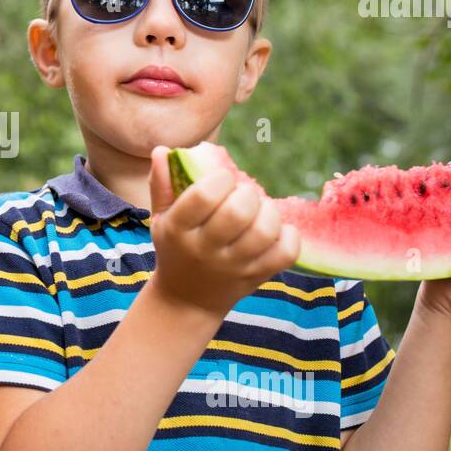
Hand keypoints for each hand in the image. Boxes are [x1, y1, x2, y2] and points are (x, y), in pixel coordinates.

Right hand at [146, 145, 300, 317]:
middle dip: (247, 192)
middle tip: (244, 193)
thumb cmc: (175, 249)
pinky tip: (276, 229)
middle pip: (238, 213)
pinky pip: (285, 253)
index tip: (223, 178)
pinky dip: (288, 234)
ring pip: (264, 231)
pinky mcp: (257, 277)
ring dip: (269, 211)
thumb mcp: (161, 218)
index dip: (220, 178)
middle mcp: (205, 251)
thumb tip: (163, 150)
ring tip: (260, 209)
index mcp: (178, 231)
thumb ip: (162, 183)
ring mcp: (234, 267)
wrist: (186, 300)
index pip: (203, 196)